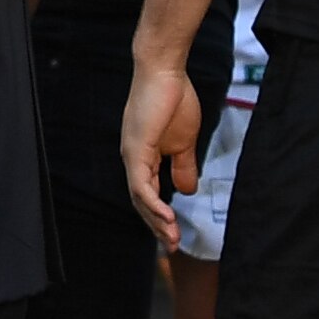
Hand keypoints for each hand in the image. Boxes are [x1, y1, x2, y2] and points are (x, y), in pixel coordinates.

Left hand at [120, 51, 205, 251]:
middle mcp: (132, 159)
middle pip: (141, 202)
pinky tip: (167, 218)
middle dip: (156, 226)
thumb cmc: (174, 99)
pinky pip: (141, 185)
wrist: (166, 72)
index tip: (174, 235)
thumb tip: (187, 190)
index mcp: (143, 157)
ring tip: (172, 238)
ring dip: (156, 221)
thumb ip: (183, 166)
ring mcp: (131, 155)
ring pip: (139, 198)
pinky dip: (154, 204)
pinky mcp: (135, 149)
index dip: (159, 217)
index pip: (148, 194)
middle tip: (172, 247)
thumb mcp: (184, 141)